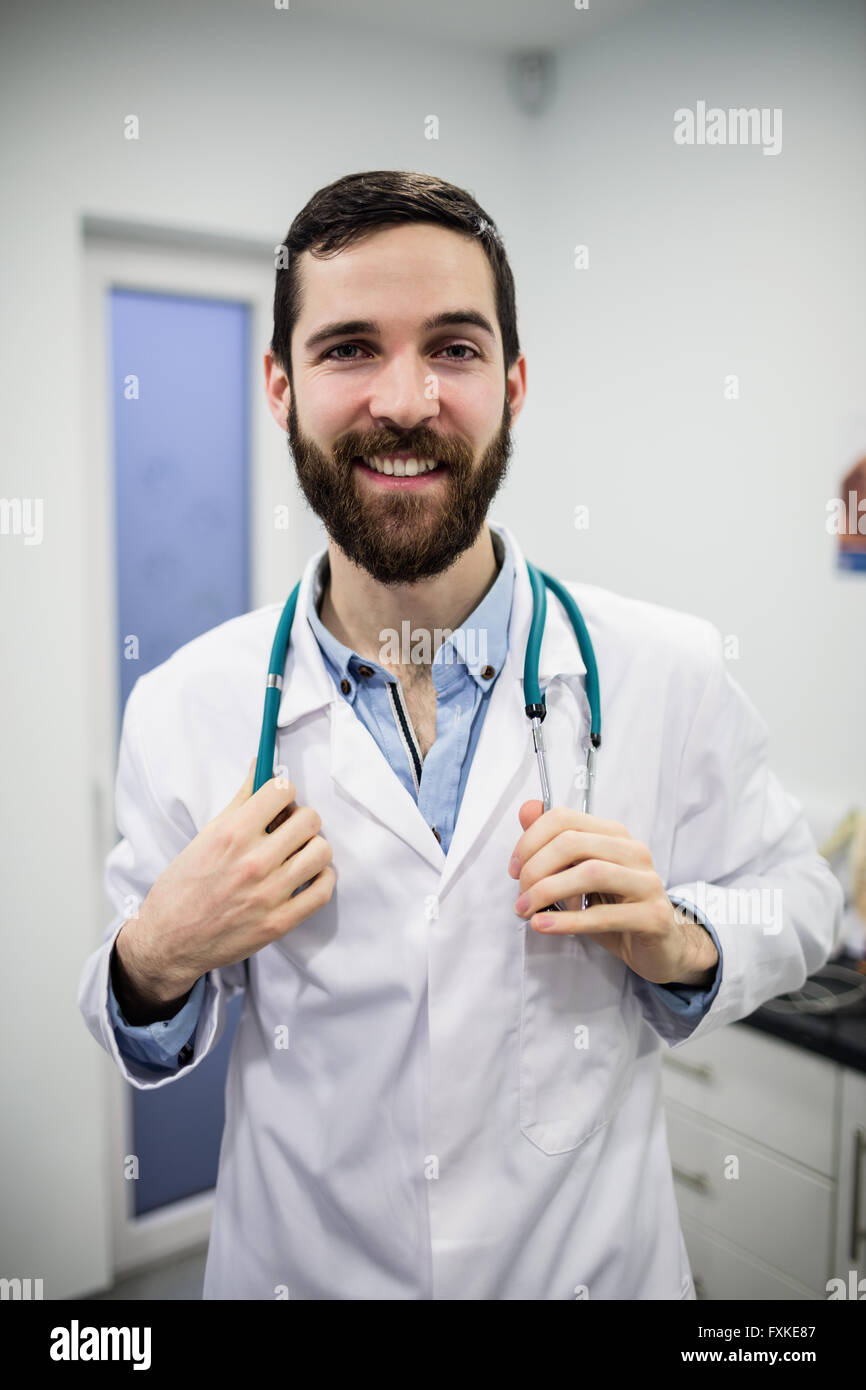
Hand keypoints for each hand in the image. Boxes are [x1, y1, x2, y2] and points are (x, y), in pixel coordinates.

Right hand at [120, 760, 335, 998]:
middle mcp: (254, 862)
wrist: (169, 940)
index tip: (278, 802)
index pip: (282, 791)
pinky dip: (321, 879)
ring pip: (321, 852)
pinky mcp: (279, 922)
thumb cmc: (182, 887)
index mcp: (232, 835)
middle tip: (289, 829)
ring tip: (298, 854)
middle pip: (310, 819)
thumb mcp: (205, 837)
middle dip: (301, 818)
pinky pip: (323, 890)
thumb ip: (240, 800)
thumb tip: (261, 765)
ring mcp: (269, 894)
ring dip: (313, 848)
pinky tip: (307, 876)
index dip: (283, 793)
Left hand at [508, 801, 717, 986]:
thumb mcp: (578, 876)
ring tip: (525, 911)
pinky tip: (543, 926)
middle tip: (519, 896)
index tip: (514, 869)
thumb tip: (527, 807)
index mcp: (614, 835)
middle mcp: (633, 851)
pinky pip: (604, 916)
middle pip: (573, 843)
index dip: (530, 840)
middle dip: (535, 868)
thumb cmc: (615, 909)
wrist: (659, 947)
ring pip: (590, 873)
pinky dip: (567, 921)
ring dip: (547, 892)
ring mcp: (647, 882)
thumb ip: (552, 843)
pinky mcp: (653, 916)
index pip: (564, 819)